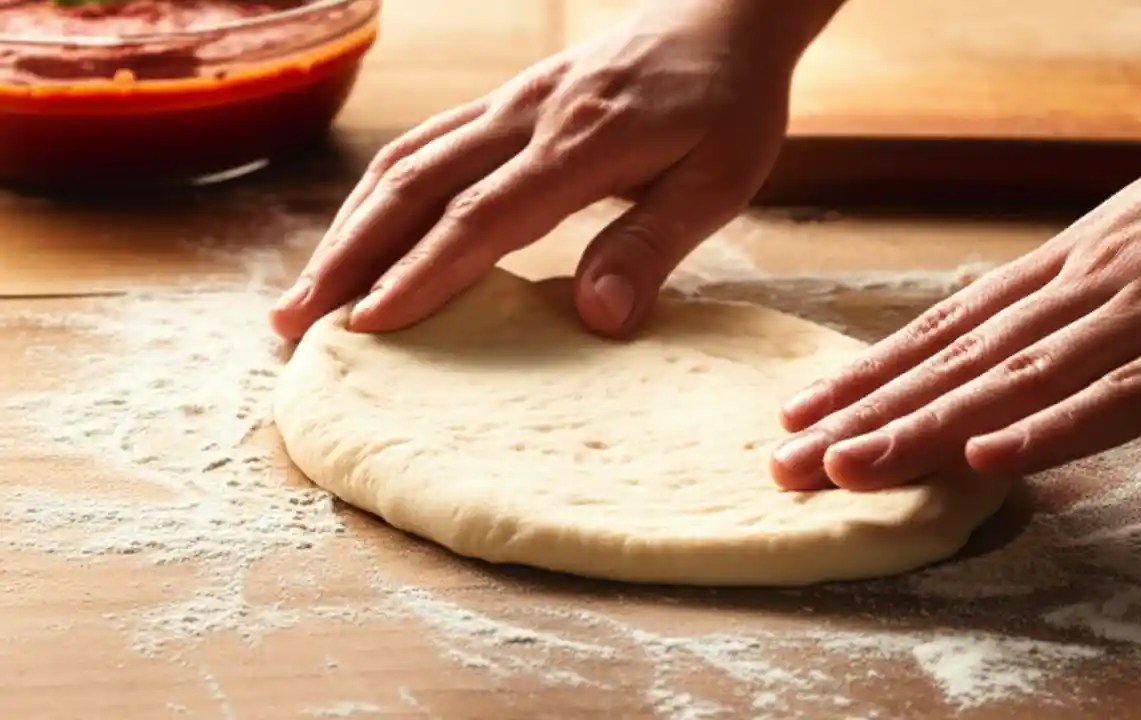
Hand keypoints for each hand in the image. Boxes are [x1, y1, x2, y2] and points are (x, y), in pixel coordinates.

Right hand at [272, 0, 841, 340]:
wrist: (722, 16)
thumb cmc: (729, 103)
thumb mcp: (720, 180)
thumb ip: (653, 244)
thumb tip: (595, 318)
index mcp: (580, 144)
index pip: (481, 217)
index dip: (421, 275)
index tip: (366, 328)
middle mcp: (527, 118)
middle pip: (415, 187)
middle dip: (348, 259)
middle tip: (291, 323)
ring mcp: (508, 104)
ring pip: (403, 162)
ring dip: (347, 227)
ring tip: (304, 290)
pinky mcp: (504, 101)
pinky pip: (424, 144)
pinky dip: (378, 193)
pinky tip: (358, 229)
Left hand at [772, 109, 1140, 490]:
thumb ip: (1089, 282)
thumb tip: (1017, 332)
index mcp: (1079, 257)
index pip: (949, 324)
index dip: (870, 372)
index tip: (802, 408)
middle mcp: (1093, 282)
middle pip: (957, 361)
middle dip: (865, 416)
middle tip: (785, 464)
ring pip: (1017, 382)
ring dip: (924, 430)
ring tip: (844, 470)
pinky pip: (1131, 396)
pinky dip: (1054, 428)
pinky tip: (986, 460)